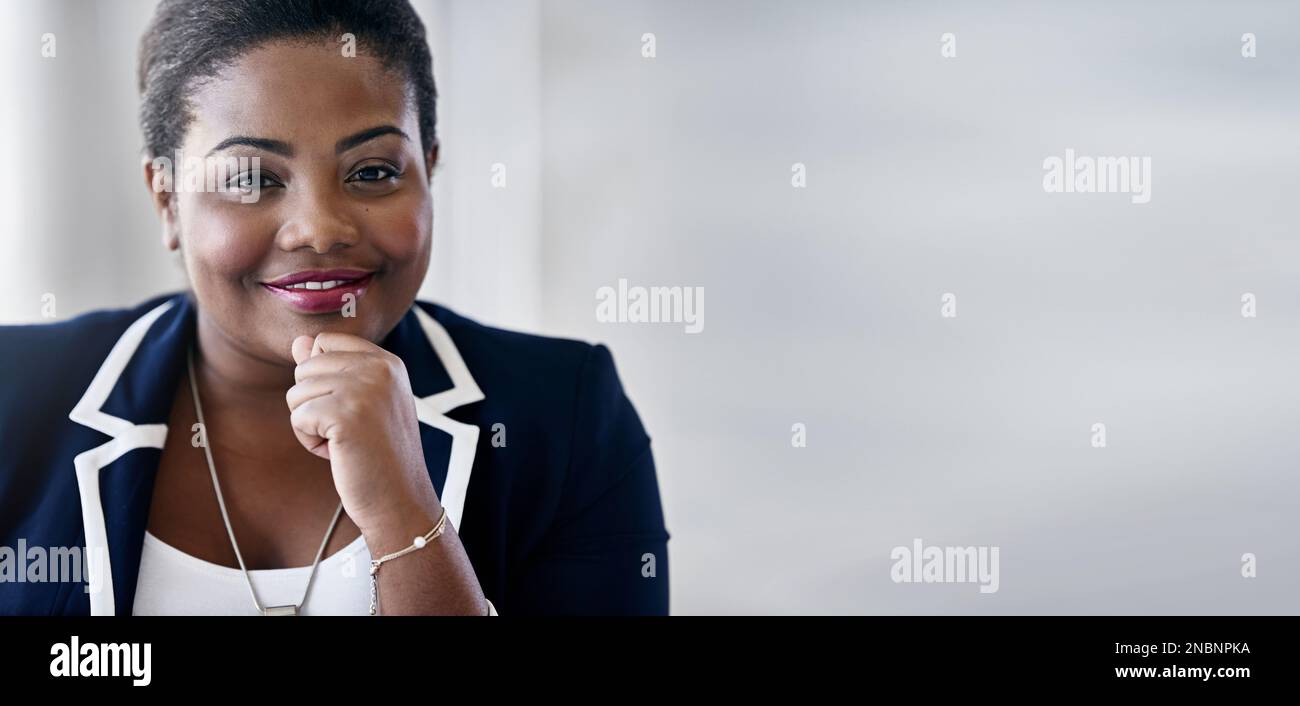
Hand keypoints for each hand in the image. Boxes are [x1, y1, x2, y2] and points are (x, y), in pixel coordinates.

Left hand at [285, 333, 439, 535]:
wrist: (400, 501)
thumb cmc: (379, 456)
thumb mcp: (360, 404)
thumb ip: (331, 369)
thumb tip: (298, 341)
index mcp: (388, 362)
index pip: (324, 342)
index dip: (321, 378)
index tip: (350, 409)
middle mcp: (380, 368)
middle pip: (305, 368)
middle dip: (313, 404)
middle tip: (348, 431)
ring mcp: (365, 389)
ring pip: (297, 393)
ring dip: (310, 424)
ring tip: (345, 443)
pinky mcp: (346, 413)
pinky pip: (297, 417)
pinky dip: (310, 441)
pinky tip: (339, 454)